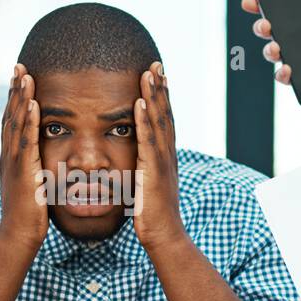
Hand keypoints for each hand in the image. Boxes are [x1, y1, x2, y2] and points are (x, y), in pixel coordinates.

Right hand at [0, 64, 47, 252]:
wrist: (18, 237)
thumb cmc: (29, 216)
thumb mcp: (31, 187)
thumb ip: (34, 171)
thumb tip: (42, 163)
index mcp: (11, 158)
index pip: (12, 122)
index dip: (14, 99)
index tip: (19, 79)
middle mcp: (9, 156)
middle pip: (10, 115)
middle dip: (14, 90)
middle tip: (18, 66)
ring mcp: (14, 162)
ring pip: (16, 123)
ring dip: (20, 98)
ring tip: (25, 75)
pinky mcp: (23, 171)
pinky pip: (27, 140)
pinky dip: (29, 120)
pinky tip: (34, 104)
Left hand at [132, 62, 185, 252]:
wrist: (164, 236)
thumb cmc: (152, 216)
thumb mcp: (147, 187)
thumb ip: (142, 171)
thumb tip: (133, 163)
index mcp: (165, 157)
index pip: (164, 120)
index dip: (162, 97)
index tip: (158, 76)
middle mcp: (167, 155)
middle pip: (165, 114)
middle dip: (161, 88)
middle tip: (157, 64)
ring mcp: (163, 162)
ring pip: (159, 122)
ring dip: (154, 96)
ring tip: (149, 73)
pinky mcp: (154, 171)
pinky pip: (148, 141)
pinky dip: (145, 121)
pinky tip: (140, 103)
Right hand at [241, 0, 300, 98]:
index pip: (282, 10)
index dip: (262, 6)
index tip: (250, 1)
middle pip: (273, 32)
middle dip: (261, 28)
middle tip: (264, 25)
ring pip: (276, 55)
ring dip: (268, 51)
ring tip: (275, 48)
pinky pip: (289, 78)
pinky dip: (282, 75)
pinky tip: (287, 70)